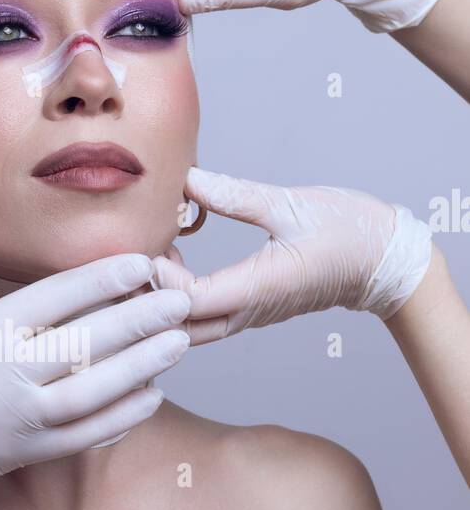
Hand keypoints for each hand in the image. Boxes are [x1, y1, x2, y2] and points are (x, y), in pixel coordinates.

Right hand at [0, 194, 191, 509]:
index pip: (51, 302)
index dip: (101, 281)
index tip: (140, 264)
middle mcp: (0, 383)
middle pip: (85, 344)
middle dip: (139, 320)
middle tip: (181, 299)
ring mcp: (14, 426)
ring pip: (94, 393)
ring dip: (141, 368)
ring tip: (177, 343)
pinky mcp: (18, 458)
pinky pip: (81, 438)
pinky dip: (119, 418)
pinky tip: (148, 397)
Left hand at [152, 167, 432, 340]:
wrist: (385, 263)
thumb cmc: (348, 231)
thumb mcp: (290, 205)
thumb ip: (235, 196)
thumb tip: (187, 180)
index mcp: (256, 289)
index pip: (187, 301)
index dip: (157, 280)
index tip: (147, 244)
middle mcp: (246, 312)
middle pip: (176, 327)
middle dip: (144, 300)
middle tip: (124, 260)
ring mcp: (246, 316)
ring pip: (185, 328)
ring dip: (158, 301)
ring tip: (143, 257)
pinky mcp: (247, 310)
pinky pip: (201, 319)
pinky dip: (175, 298)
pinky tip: (169, 260)